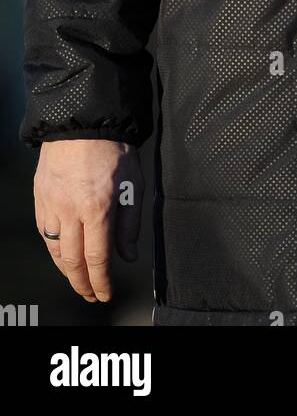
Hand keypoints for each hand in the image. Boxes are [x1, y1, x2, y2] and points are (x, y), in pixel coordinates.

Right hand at [33, 139, 142, 302]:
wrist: (82, 121)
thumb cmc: (114, 150)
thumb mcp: (134, 184)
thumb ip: (130, 224)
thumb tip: (128, 256)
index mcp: (97, 209)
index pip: (97, 259)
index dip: (101, 282)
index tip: (105, 295)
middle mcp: (70, 211)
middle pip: (73, 261)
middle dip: (82, 284)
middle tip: (91, 296)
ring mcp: (51, 204)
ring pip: (55, 250)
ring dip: (66, 270)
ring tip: (78, 279)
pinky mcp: (40, 196)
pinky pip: (43, 231)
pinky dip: (53, 248)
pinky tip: (62, 253)